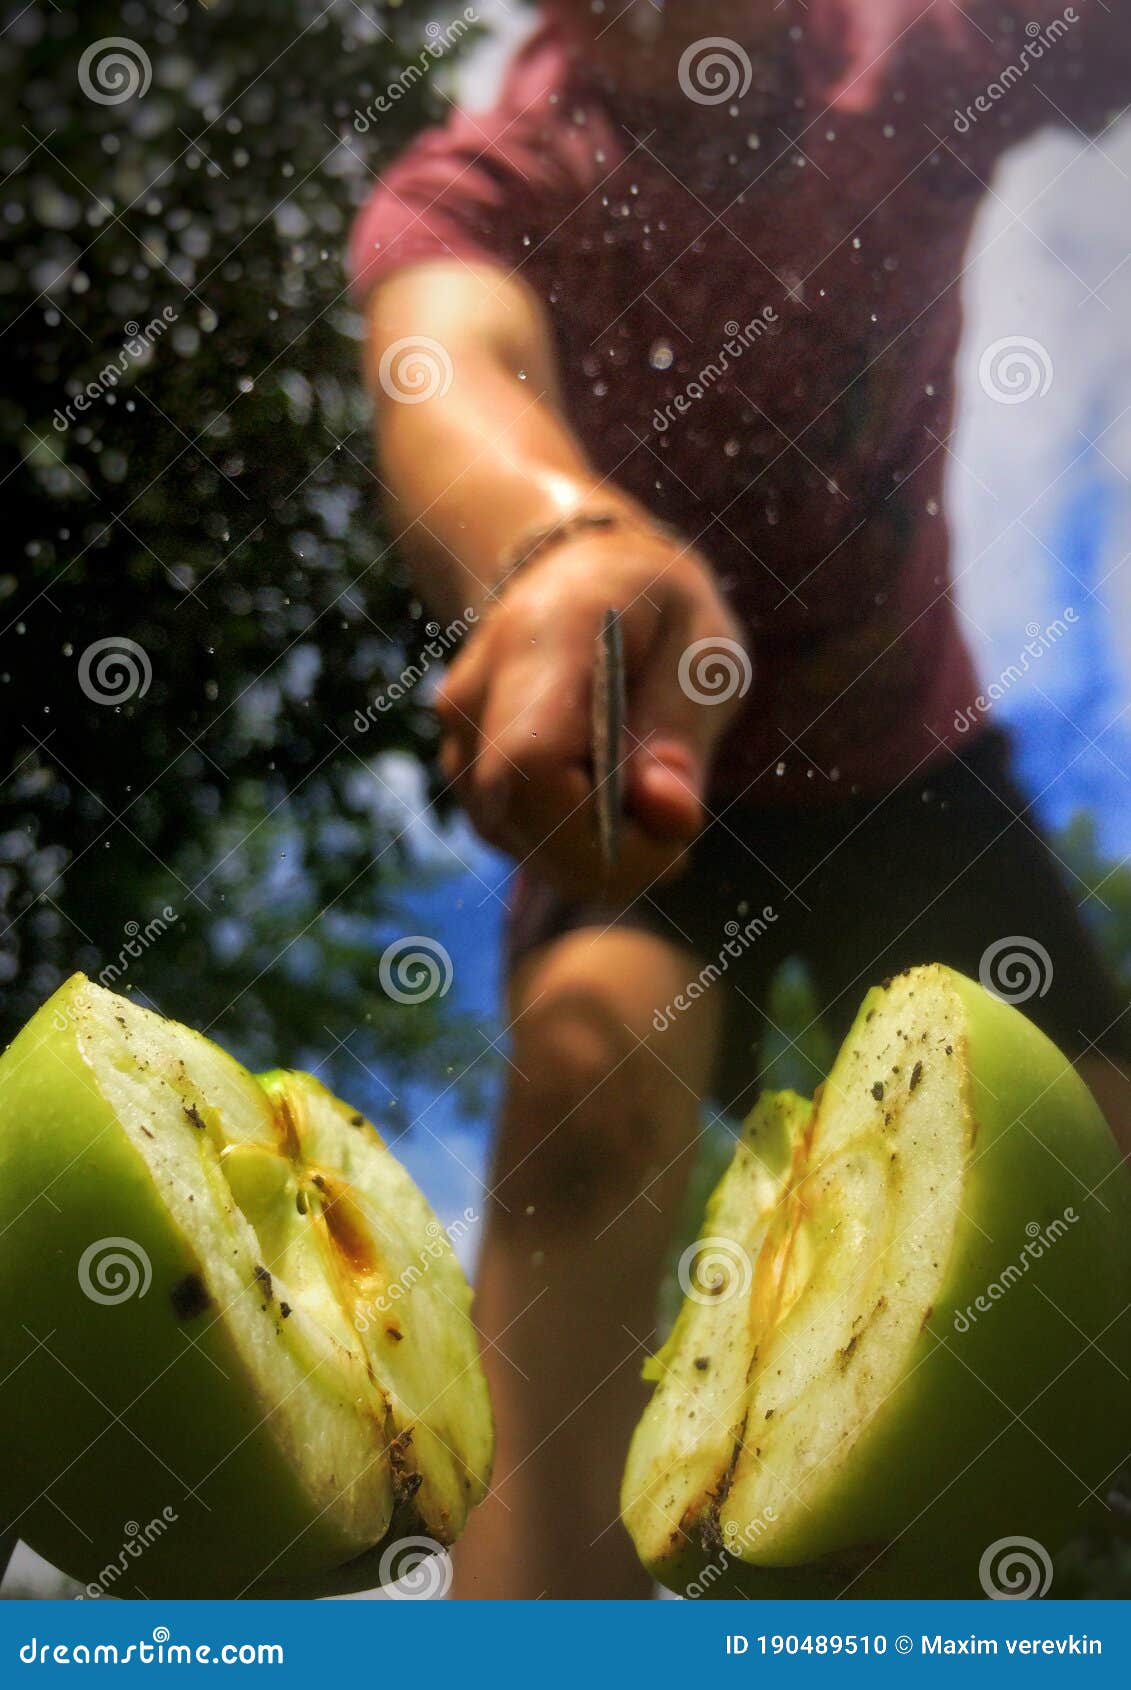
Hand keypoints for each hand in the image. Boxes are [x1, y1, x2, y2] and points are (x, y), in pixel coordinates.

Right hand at [435, 527, 747, 900]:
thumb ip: (683, 731)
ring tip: (646, 796)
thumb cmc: (652, 609)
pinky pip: (518, 839)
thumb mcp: (700, 648)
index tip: (674, 835)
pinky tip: (611, 800)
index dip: (598, 828)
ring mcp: (457, 737)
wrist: (573, 572)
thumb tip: (670, 814)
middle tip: (677, 826)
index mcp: (543, 639)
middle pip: (523, 818)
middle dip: (612, 856)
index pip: (531, 762)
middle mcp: (477, 690)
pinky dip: (574, 844)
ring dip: (597, 852)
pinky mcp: (462, 775)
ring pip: (521, 842)